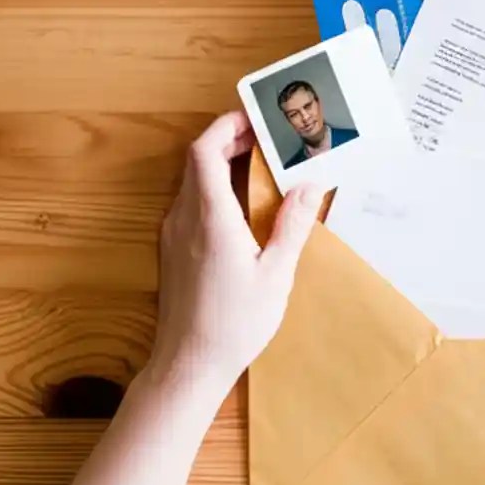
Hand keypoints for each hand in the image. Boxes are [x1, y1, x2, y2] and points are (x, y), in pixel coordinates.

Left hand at [152, 111, 323, 386]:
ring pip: (192, 182)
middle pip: (197, 160)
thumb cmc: (234, 323)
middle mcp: (184, 218)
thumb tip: (310, 184)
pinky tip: (243, 208)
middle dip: (229, 140)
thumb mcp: (276, 274)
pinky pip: (191, 204)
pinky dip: (215, 190)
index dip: (227, 126)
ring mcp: (173, 235)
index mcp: (210, 217)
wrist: (188, 364)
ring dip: (222, 165)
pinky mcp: (173, 251)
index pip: (205, 150)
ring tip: (260, 168)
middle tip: (266, 139)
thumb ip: (292, 224)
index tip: (256, 119)